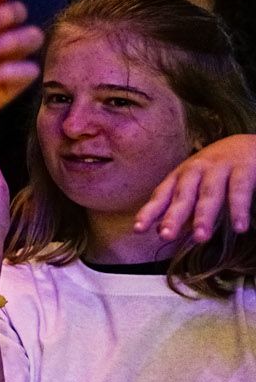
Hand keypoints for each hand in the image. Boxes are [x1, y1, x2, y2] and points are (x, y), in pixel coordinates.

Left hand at [134, 133, 255, 244]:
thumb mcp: (193, 186)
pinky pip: (239, 190)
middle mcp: (195, 170)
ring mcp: (218, 168)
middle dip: (172, 216)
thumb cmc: (214, 171)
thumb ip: (178, 208)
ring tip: (200, 238)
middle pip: (182, 196)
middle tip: (165, 236)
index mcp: (179, 176)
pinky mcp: (243, 168)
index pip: (161, 196)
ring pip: (209, 194)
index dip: (149, 212)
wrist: (247, 143)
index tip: (137, 229)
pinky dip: (239, 209)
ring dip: (203, 216)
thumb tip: (158, 231)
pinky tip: (238, 228)